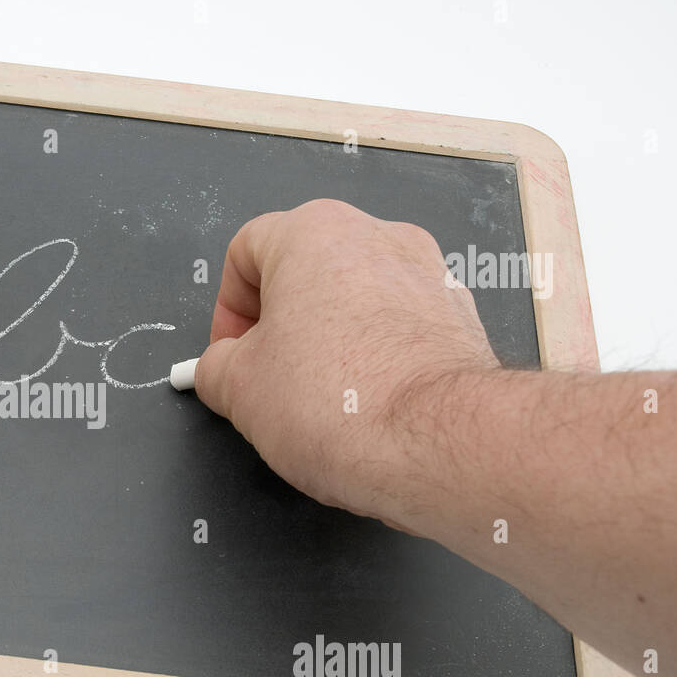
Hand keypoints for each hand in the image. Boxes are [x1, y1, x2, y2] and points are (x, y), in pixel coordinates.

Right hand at [196, 199, 500, 526]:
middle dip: (281, 327)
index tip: (230, 356)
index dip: (226, 310)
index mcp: (313, 233)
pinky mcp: (460, 318)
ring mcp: (429, 273)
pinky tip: (367, 408)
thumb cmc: (339, 403)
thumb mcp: (237, 389)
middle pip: (306, 273)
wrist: (437, 444)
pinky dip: (378, 359)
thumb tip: (221, 369)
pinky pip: (401, 329)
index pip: (245, 252)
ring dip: (331, 342)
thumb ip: (215, 367)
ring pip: (357, 301)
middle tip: (268, 381)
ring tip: (322, 402)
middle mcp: (377, 236)